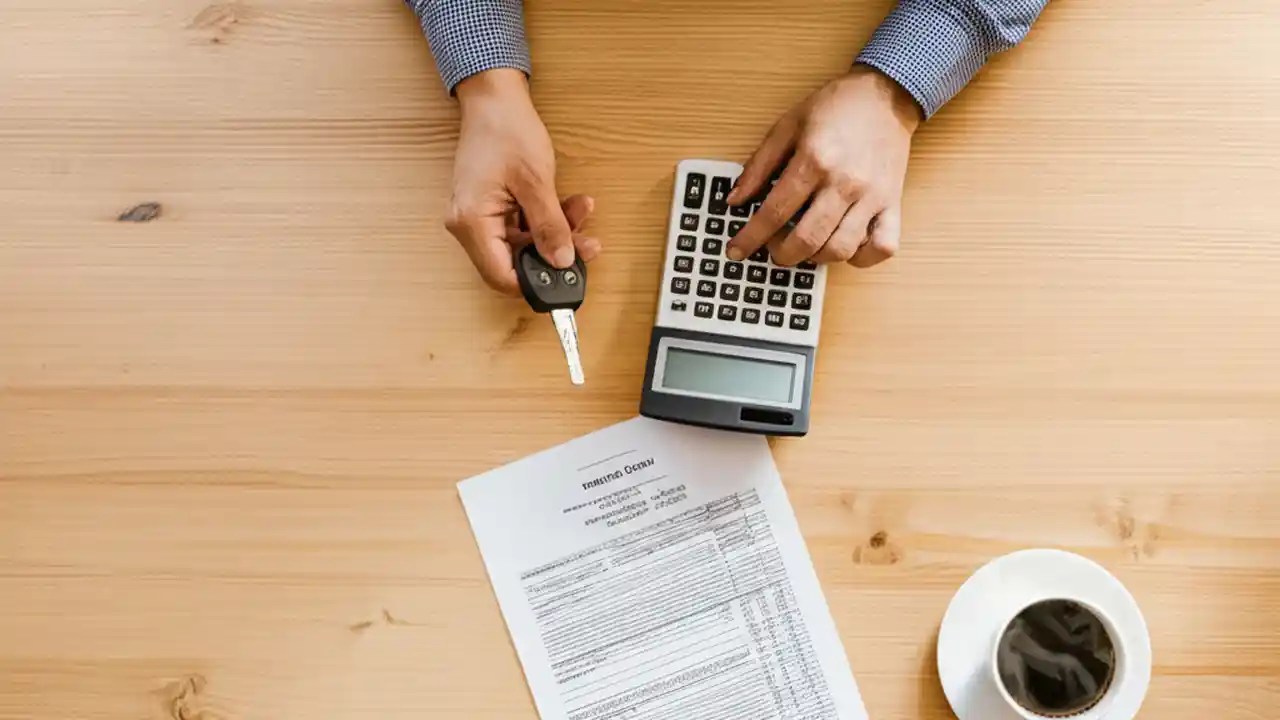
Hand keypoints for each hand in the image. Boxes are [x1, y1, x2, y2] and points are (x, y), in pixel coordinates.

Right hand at [445, 69, 599, 294]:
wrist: (494, 99)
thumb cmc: (505, 129)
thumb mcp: (536, 181)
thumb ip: (549, 226)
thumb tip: (562, 260)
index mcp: (471, 221)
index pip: (501, 276)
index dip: (535, 283)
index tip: (566, 279)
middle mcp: (469, 225)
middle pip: (515, 261)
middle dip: (554, 253)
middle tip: (587, 245)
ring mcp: (480, 217)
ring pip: (523, 244)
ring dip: (556, 233)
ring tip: (582, 212)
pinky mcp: (492, 208)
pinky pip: (522, 226)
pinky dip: (547, 219)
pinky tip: (569, 205)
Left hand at [726, 66, 919, 267]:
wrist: (885, 95)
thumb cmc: (835, 108)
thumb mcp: (787, 126)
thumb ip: (759, 165)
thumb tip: (735, 200)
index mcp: (814, 160)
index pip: (774, 213)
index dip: (750, 238)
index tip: (736, 251)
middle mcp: (844, 182)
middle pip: (806, 240)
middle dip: (781, 254)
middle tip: (773, 248)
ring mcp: (872, 196)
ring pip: (841, 249)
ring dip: (816, 258)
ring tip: (806, 247)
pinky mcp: (893, 203)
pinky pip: (883, 248)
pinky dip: (862, 257)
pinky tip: (845, 246)